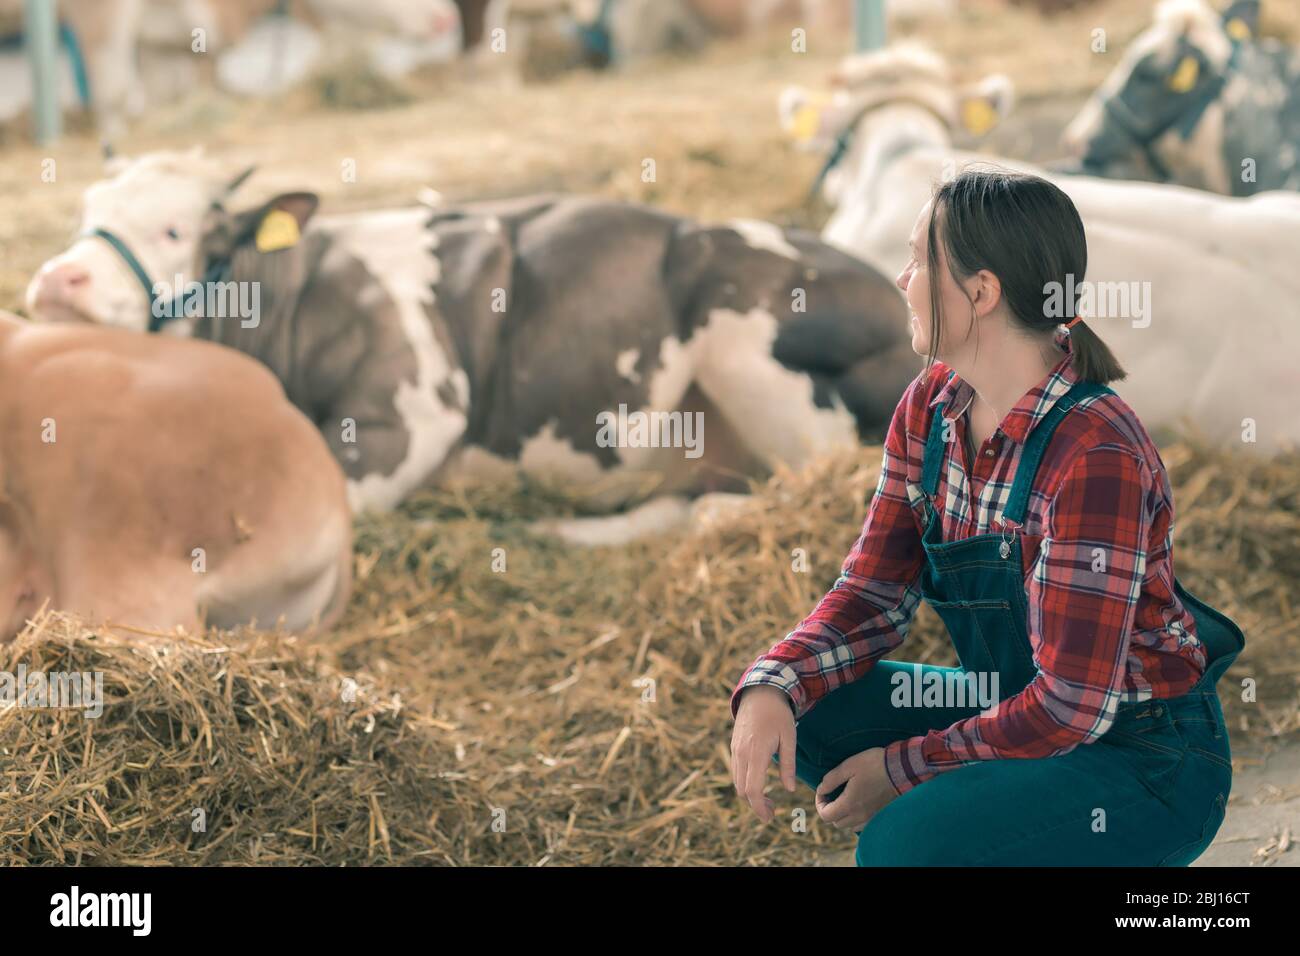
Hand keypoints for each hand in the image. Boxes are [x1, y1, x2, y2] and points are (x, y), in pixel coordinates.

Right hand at [731, 685, 796, 822]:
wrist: (759, 692)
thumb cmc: (778, 714)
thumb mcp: (789, 738)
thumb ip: (788, 765)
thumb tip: (790, 789)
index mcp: (756, 753)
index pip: (753, 790)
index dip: (760, 807)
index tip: (769, 817)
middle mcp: (742, 754)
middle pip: (742, 790)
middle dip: (755, 805)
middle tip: (772, 810)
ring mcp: (735, 750)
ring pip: (737, 782)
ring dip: (750, 794)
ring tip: (767, 799)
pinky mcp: (734, 747)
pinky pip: (736, 771)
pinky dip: (745, 782)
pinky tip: (759, 782)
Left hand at [815, 747, 897, 832]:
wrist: (902, 769)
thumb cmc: (875, 765)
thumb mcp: (849, 766)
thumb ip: (831, 779)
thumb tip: (821, 789)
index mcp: (849, 804)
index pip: (825, 816)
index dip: (819, 804)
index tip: (823, 791)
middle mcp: (859, 816)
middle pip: (836, 822)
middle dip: (830, 810)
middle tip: (832, 794)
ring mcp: (871, 818)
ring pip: (849, 826)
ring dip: (843, 815)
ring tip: (845, 799)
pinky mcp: (880, 816)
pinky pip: (862, 825)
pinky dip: (856, 818)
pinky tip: (859, 803)